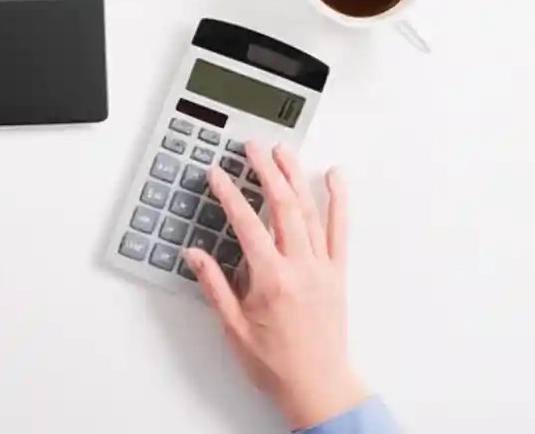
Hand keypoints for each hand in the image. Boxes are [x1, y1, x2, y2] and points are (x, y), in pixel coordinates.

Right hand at [183, 144, 366, 429]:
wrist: (317, 386)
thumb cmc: (276, 363)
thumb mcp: (234, 328)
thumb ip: (214, 286)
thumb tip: (194, 254)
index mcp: (272, 280)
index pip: (247, 224)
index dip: (229, 195)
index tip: (218, 175)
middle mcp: (301, 268)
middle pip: (282, 206)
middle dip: (265, 171)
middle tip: (252, 148)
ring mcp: (322, 267)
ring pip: (310, 210)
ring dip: (296, 177)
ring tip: (283, 152)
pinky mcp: (337, 272)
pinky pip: (340, 229)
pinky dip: (338, 200)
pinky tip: (334, 178)